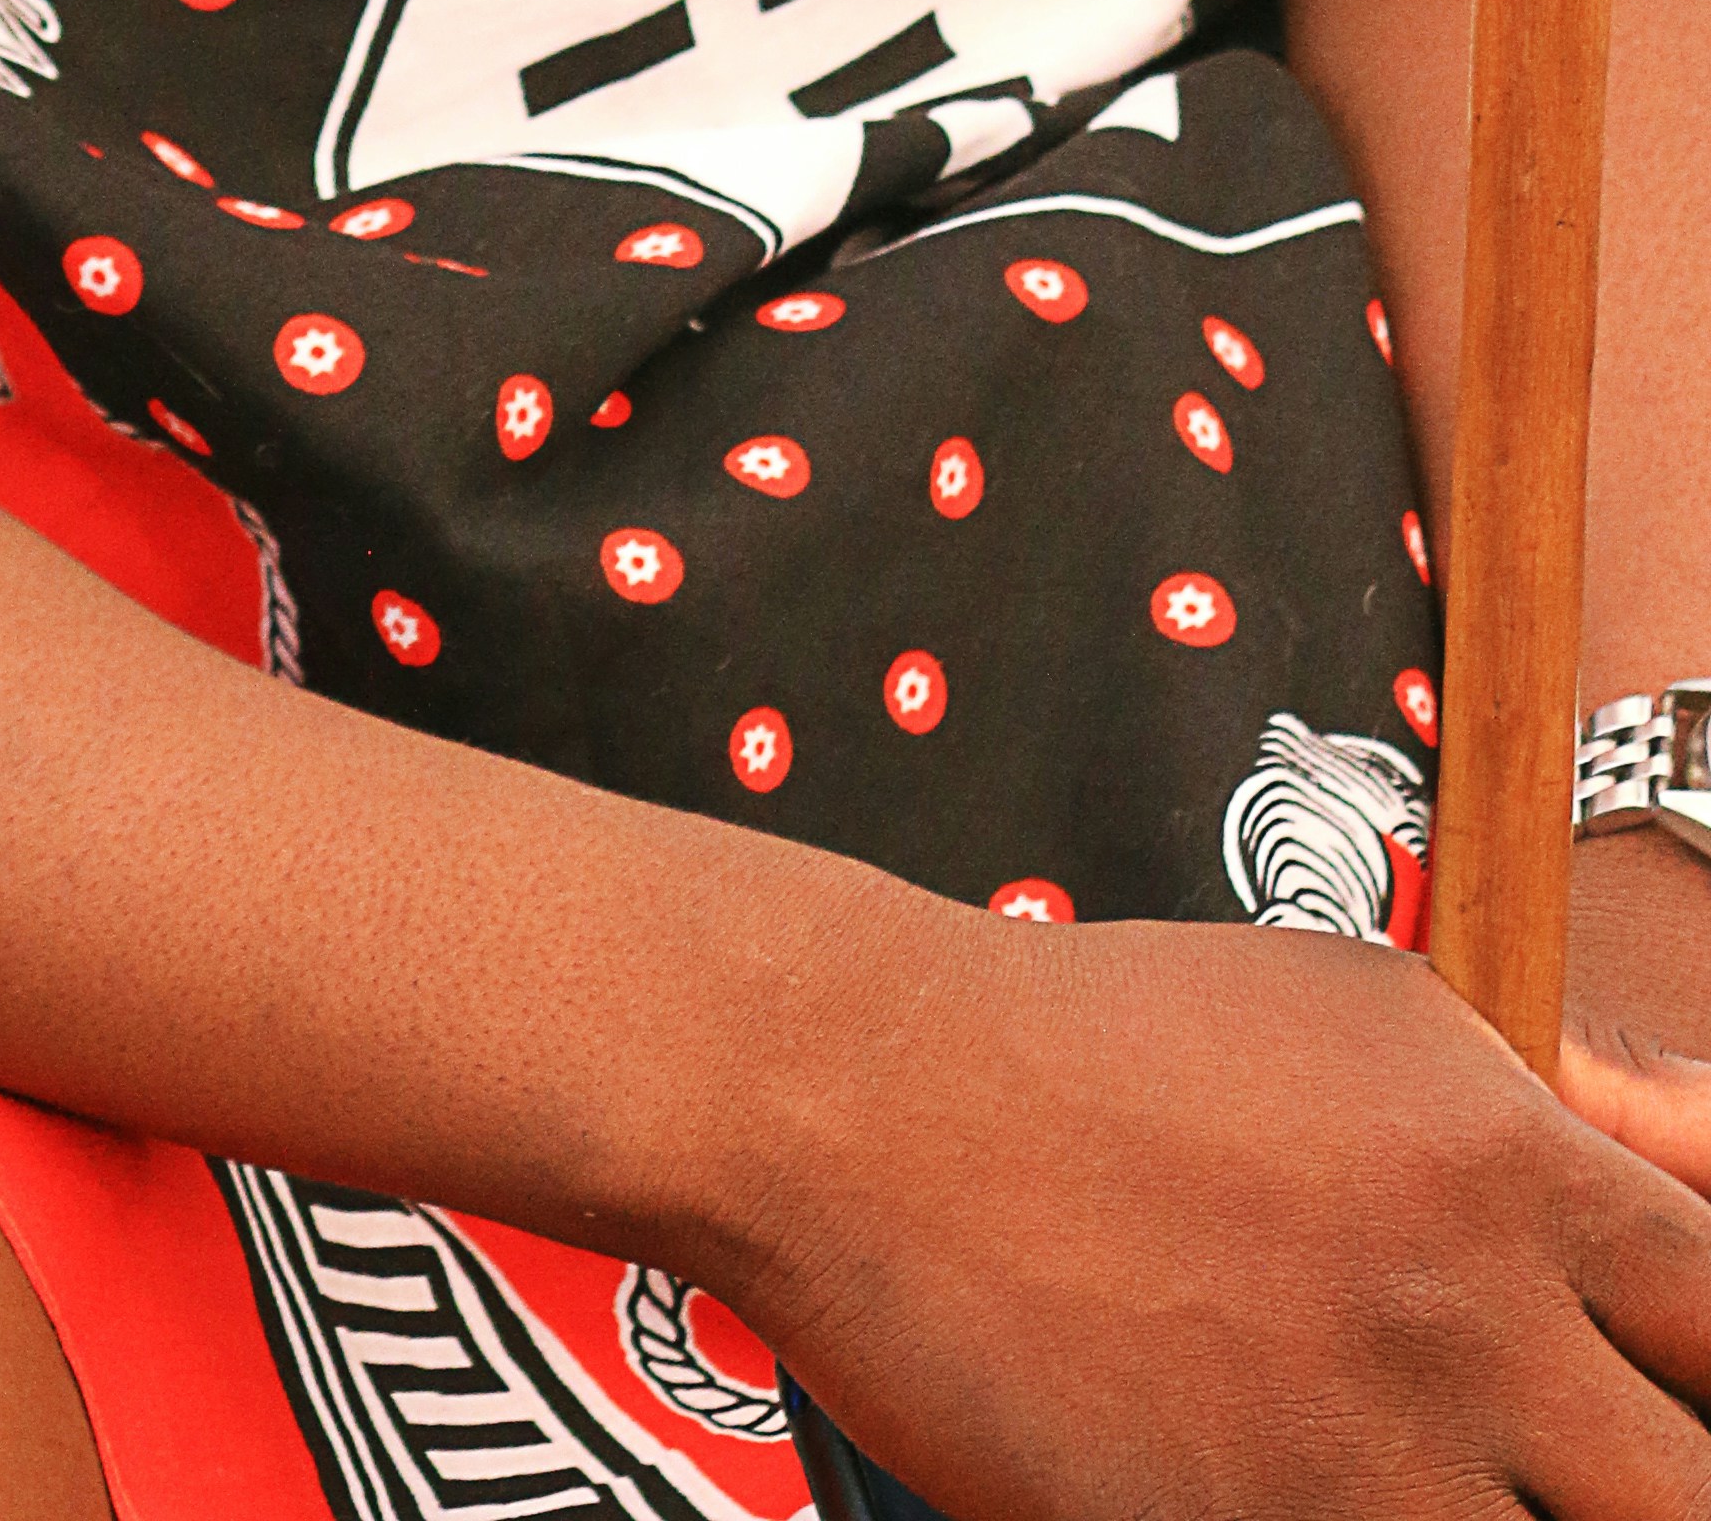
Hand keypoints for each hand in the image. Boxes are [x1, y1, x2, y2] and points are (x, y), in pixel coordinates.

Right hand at [737, 892, 1710, 1519]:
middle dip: (1650, 1496)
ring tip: (1424, 1487)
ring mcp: (1357, 1458)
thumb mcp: (1361, 1014)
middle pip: (1689, 1501)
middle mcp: (1471, 1322)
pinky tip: (1310, 1494)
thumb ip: (1544, 1115)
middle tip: (1564, 1474)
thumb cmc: (1100, 1045)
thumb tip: (1682, 1174)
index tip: (1680, 1409)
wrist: (859, 1089)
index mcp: (1516, 1171)